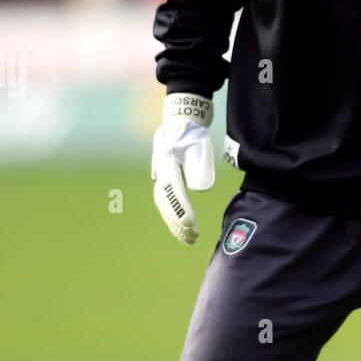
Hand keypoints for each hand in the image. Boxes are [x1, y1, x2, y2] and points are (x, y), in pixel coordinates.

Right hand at [151, 93, 214, 244]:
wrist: (180, 121)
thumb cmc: (192, 133)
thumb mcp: (198, 144)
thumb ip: (199, 165)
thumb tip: (199, 190)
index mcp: (167, 164)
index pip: (174, 192)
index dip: (181, 210)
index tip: (191, 224)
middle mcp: (160, 173)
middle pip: (166, 203)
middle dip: (178, 223)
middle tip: (193, 238)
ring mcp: (160, 177)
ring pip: (165, 206)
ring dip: (176, 225)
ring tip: (190, 239)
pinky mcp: (165, 181)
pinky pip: (166, 204)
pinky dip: (174, 218)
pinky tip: (183, 229)